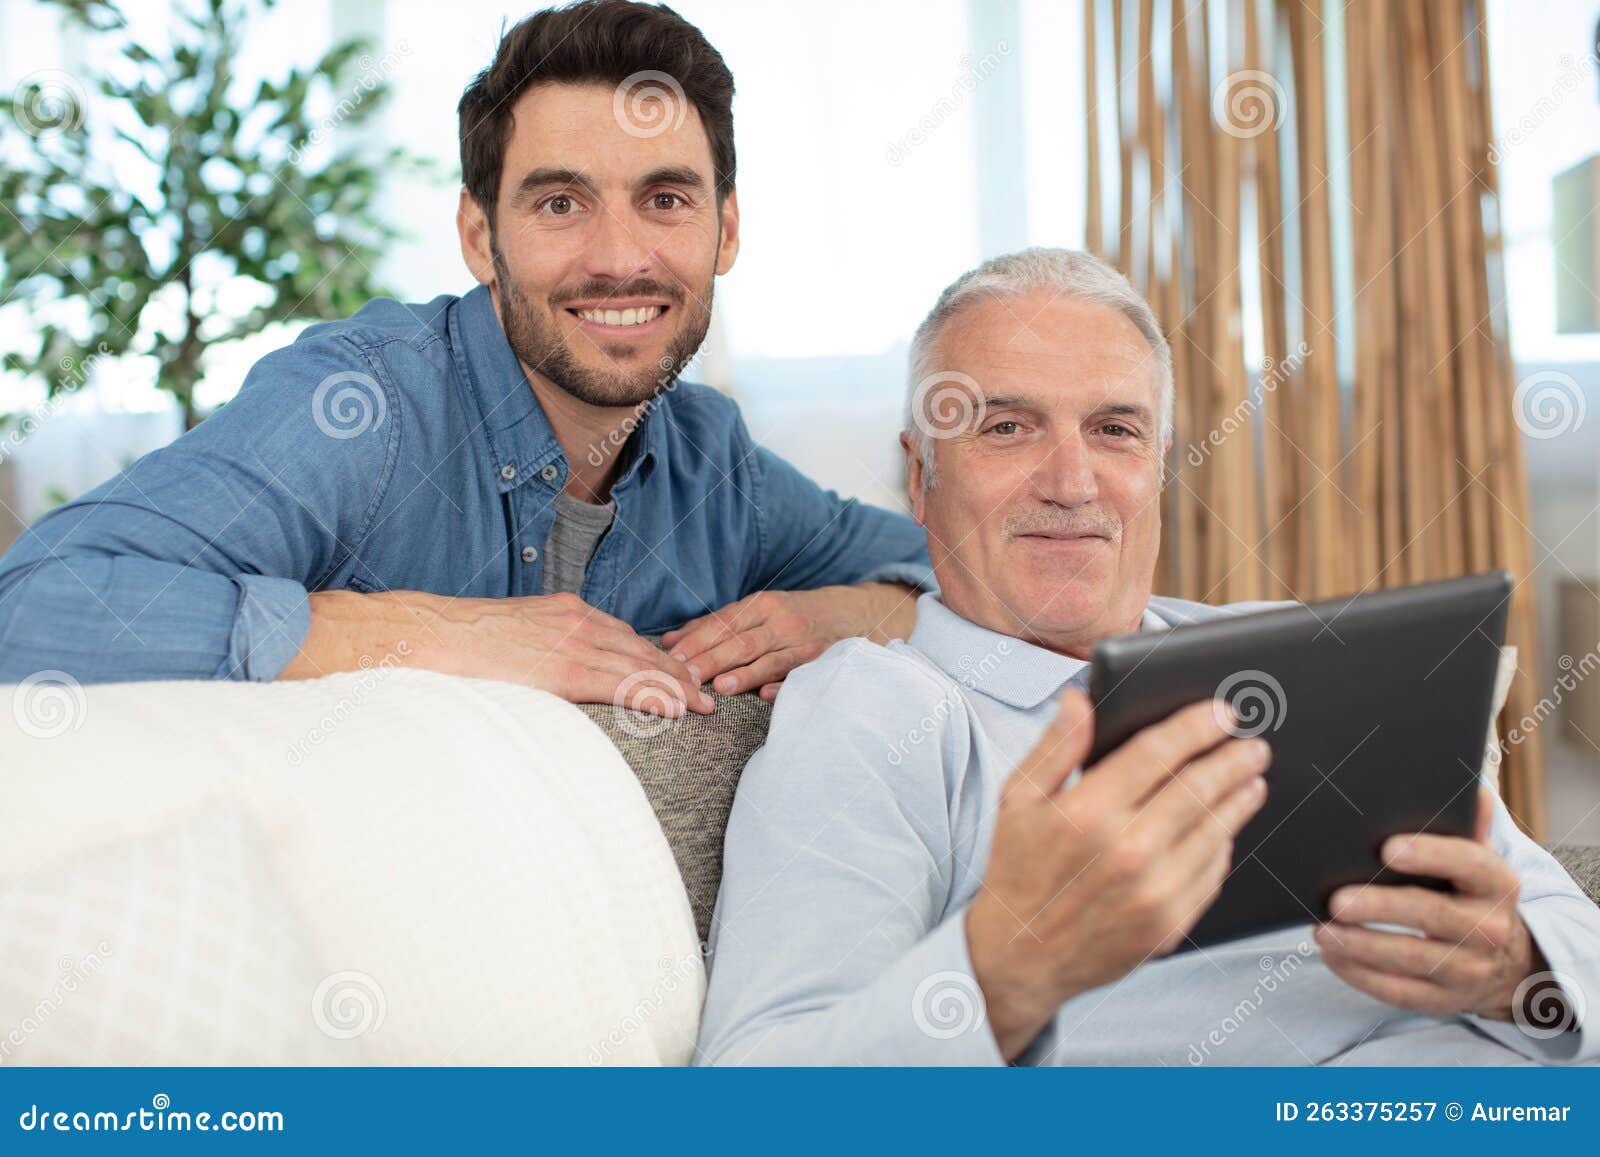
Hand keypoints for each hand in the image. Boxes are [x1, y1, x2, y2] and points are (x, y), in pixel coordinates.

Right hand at [285, 589, 713, 716]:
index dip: (656, 657)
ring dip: (676, 685)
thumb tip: (548, 677)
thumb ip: (539, 653)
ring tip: (703, 705)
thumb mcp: (510, 639)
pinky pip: (619, 680)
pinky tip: (676, 707)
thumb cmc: (456, 643)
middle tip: (708, 692)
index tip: (680, 675)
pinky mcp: (561, 666)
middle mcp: (576, 621)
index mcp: (565, 613)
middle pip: (642, 648)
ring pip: (639, 664)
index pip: (624, 636)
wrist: (422, 635)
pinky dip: (653, 692)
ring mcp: (571, 641)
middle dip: (678, 671)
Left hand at [660, 582, 917, 700]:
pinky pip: (801, 675)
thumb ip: (715, 625)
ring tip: (721, 686)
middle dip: (712, 658)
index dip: (697, 640)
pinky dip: (784, 685)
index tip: (671, 658)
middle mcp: (782, 621)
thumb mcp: (757, 611)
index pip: (723, 622)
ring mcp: (803, 642)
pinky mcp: (823, 661)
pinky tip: (767, 696)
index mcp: (762, 605)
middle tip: (685, 676)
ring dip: (745, 673)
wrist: (851, 613)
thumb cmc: (792, 616)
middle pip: (741, 640)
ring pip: (769, 658)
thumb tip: (668, 641)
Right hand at [966, 690, 1271, 1059]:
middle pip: (1199, 788)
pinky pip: (1212, 872)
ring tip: (1251, 780)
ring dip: (1239, 799)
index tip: (1222, 712)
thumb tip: (1080, 700)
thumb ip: (1055, 746)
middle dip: (1233, 760)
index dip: (1196, 727)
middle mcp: (1127, 850)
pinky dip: (1224, 844)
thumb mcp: (1018, 799)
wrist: (1019, 956)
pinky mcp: (1170, 923)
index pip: (1158, 753)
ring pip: (1215, 830)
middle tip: (1254, 744)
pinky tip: (1226, 828)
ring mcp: (1154, 891)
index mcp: (1088, 811)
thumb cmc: (1018, 870)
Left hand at [1315, 785, 1539, 1021]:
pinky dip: (1362, 975)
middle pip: (1433, 916)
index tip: (1386, 848)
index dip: (1430, 855)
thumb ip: (1466, 822)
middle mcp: (1490, 928)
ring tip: (1322, 930)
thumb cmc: (1471, 893)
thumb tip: (1464, 785)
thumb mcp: (1477, 856)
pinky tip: (1332, 956)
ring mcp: (1469, 969)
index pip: (1469, 863)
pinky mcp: (1446, 1000)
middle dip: (1381, 908)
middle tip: (1336, 899)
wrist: (1508, 961)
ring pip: (1413, 959)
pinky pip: (1401, 991)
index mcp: (1497, 882)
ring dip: (1363, 946)